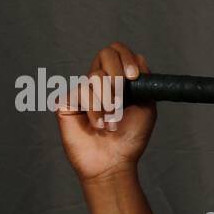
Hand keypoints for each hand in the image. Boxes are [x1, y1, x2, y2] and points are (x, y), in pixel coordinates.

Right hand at [54, 41, 156, 184]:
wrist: (114, 162)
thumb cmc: (130, 138)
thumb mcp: (146, 108)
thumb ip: (145, 83)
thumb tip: (140, 57)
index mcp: (118, 79)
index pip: (118, 51)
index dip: (126, 58)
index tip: (134, 77)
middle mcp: (99, 81)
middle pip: (105, 53)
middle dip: (117, 74)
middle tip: (122, 95)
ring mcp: (82, 90)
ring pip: (95, 76)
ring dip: (109, 101)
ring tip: (113, 122)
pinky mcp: (67, 102)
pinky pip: (81, 92)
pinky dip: (94, 110)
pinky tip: (99, 125)